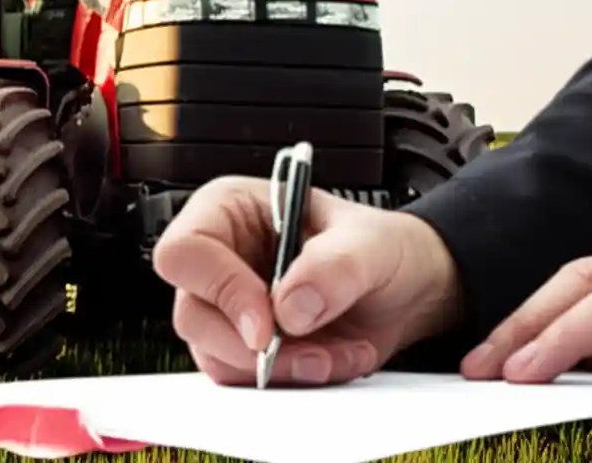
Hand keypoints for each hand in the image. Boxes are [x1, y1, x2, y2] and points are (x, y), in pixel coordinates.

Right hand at [151, 176, 464, 386]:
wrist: (406, 288)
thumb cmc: (379, 246)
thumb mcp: (370, 243)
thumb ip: (333, 267)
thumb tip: (289, 308)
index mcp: (229, 210)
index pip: (185, 252)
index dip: (219, 290)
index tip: (267, 324)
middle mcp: (219, 258)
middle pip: (192, 314)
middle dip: (253, 346)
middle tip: (310, 352)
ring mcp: (227, 307)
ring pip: (214, 355)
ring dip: (279, 369)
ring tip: (335, 354)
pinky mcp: (244, 346)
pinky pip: (243, 379)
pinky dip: (290, 381)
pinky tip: (330, 361)